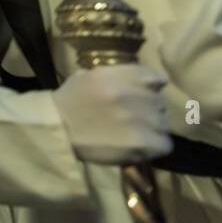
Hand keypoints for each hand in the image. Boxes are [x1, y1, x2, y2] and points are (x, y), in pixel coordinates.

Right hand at [53, 64, 172, 164]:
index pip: (156, 79)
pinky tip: (139, 147)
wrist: (56, 129)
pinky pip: (164, 144)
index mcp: (118, 76)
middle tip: (132, 118)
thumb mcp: (89, 77)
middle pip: (159, 102)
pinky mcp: (141, 142)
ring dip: (151, 129)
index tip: (143, 95)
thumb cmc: (70, 102)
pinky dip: (155, 146)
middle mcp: (131, 94)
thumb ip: (118, 76)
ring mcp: (138, 118)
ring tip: (134, 134)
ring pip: (163, 124)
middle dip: (148, 110)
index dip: (151, 88)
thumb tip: (146, 81)